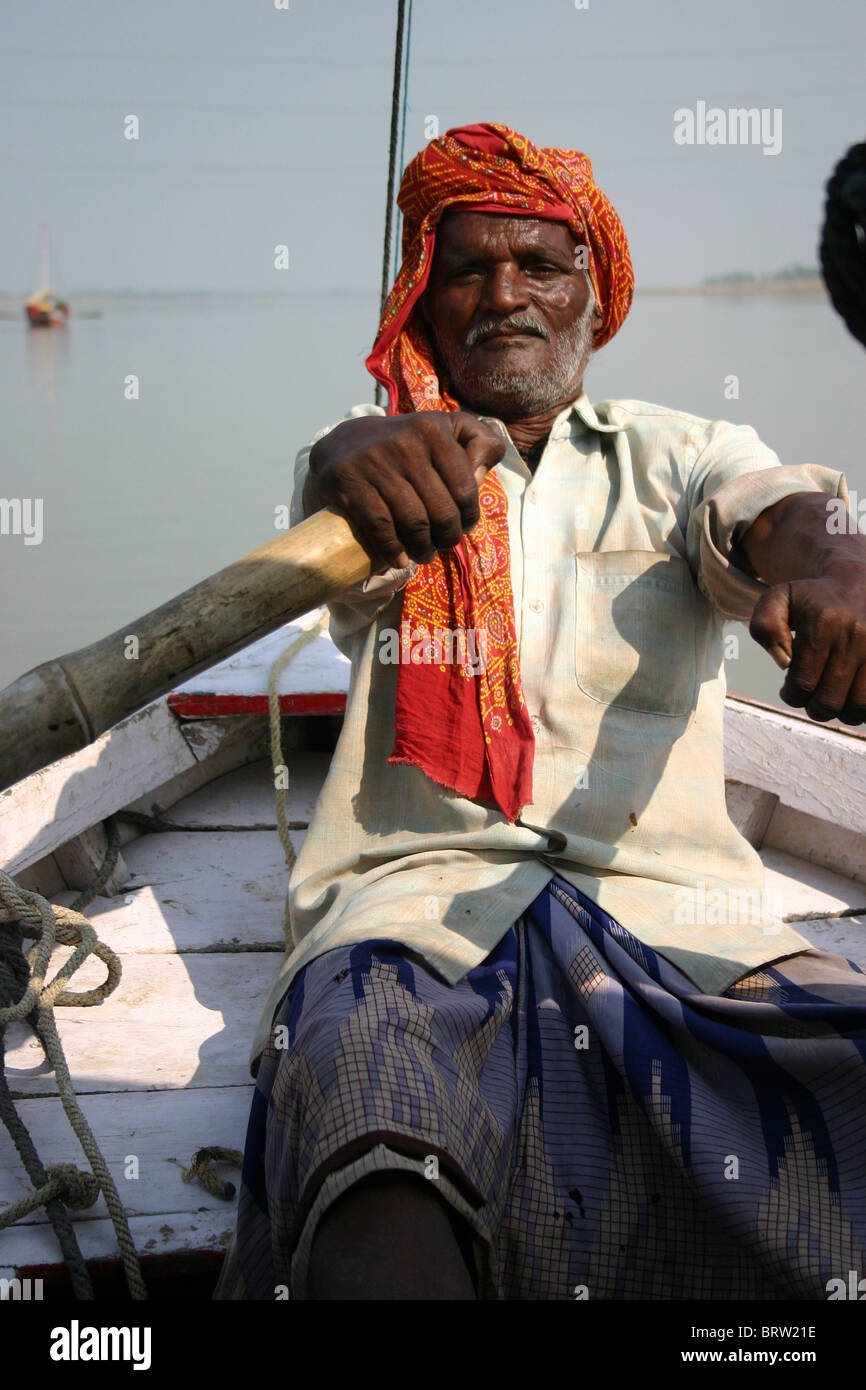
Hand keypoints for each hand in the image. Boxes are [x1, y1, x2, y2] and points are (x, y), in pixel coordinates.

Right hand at [307, 412, 505, 569]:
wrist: (345, 443)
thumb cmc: (408, 443)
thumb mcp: (447, 429)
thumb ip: (479, 442)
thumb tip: (482, 473)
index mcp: (433, 429)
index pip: (464, 488)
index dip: (469, 516)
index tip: (464, 526)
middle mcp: (405, 442)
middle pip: (441, 511)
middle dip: (447, 537)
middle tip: (442, 544)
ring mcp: (375, 462)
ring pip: (414, 522)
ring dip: (423, 549)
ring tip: (424, 554)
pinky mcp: (349, 480)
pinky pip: (380, 526)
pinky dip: (393, 549)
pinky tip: (399, 559)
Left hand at [749, 561, 865, 722]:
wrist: (860, 581)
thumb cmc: (813, 598)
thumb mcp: (779, 598)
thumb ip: (764, 626)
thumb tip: (784, 662)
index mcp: (823, 623)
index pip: (802, 684)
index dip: (791, 695)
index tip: (790, 688)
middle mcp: (855, 636)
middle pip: (828, 702)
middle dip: (813, 707)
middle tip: (810, 696)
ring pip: (857, 708)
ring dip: (840, 712)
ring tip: (832, 698)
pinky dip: (861, 709)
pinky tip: (851, 697)